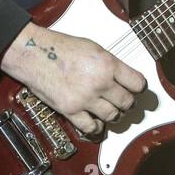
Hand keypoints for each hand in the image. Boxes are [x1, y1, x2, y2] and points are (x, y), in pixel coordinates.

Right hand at [0, 22, 145, 137]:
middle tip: (124, 102)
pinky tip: (96, 122)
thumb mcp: (93, 48)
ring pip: (112, 116)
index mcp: (108, 64)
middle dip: (127, 103)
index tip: (137, 90)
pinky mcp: (71, 110)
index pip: (137, 83)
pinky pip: (91, 127)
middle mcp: (100, 82)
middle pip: (127, 102)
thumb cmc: (60, 47)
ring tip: (111, 111)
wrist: (35, 54)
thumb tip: (123, 77)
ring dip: (114, 116)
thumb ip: (110, 64)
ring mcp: (85, 98)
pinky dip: (96, 127)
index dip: (139, 88)